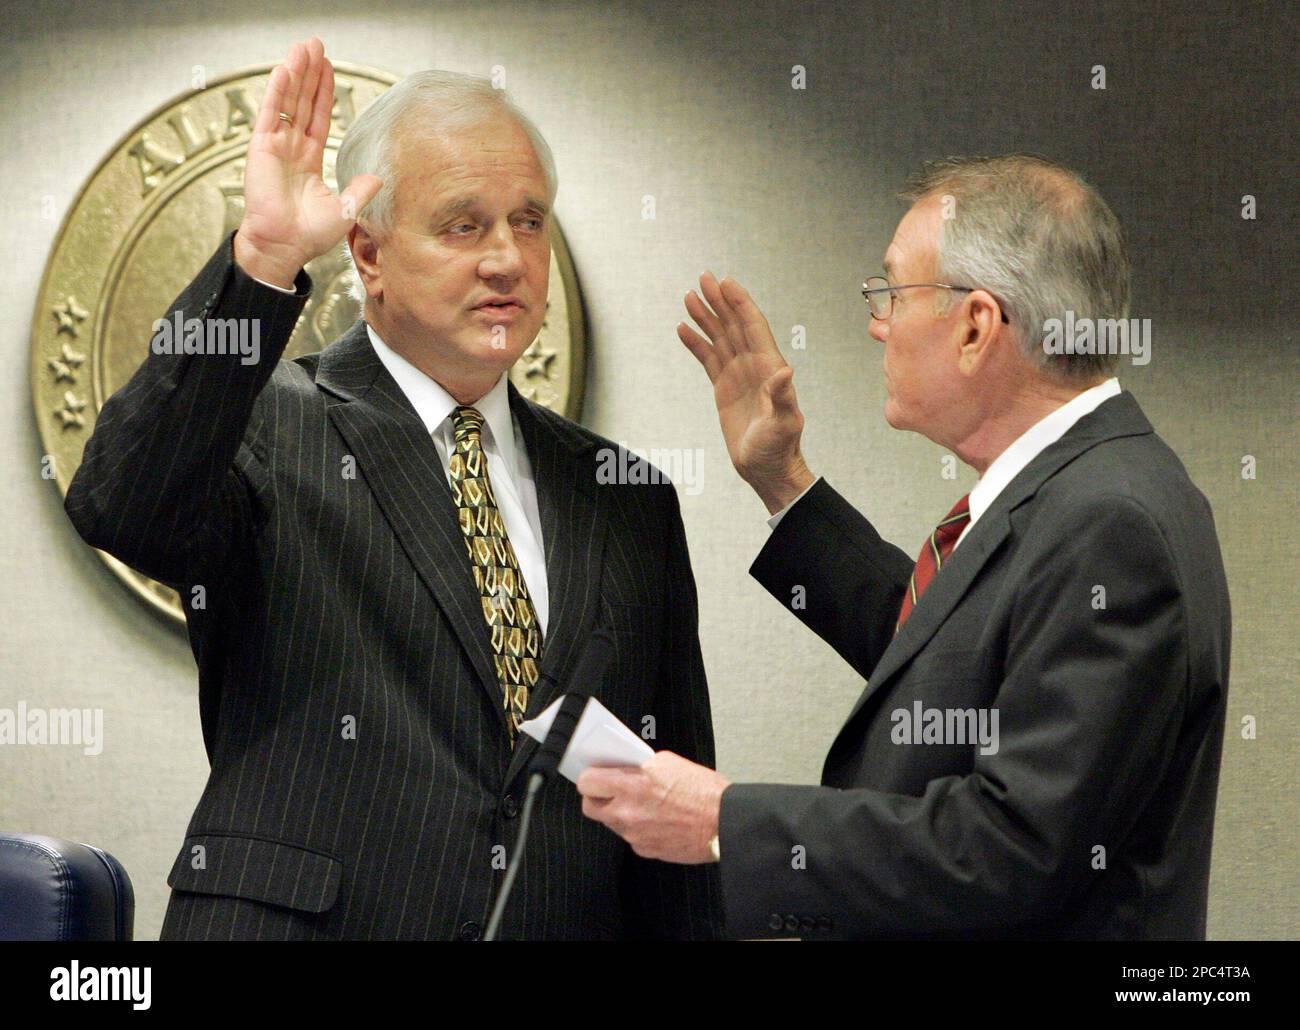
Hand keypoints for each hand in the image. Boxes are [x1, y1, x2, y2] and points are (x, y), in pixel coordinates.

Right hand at [233, 37, 382, 287]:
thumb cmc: (309, 235)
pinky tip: (284, 70)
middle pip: (303, 102)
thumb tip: (378, 177)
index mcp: (309, 160)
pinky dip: (277, 92)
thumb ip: (359, 190)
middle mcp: (292, 148)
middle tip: (316, 45)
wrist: (285, 246)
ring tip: (303, 48)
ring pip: (288, 102)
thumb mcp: (345, 210)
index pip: (318, 118)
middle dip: (311, 74)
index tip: (328, 68)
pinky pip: (271, 114)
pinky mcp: (262, 149)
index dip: (324, 93)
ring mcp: (276, 146)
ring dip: (296, 74)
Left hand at [577, 751, 730, 863]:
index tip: (596, 774)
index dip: (590, 777)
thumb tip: (626, 767)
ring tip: (639, 803)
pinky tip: (655, 819)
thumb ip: (640, 766)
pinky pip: (630, 837)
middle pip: (590, 807)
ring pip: (610, 823)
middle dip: (597, 797)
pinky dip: (637, 828)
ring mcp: (634, 835)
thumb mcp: (669, 763)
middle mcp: (627, 812)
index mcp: (632, 785)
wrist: (725, 823)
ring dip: (618, 812)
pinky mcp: (645, 850)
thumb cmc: (704, 791)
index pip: (587, 782)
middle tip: (609, 789)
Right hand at [678, 273, 814, 514]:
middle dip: (719, 301)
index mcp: (769, 368)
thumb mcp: (783, 424)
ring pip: (719, 337)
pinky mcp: (724, 388)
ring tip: (689, 296)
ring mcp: (738, 375)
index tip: (726, 283)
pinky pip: (708, 358)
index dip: (740, 304)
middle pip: (734, 325)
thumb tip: (785, 371)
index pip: (753, 327)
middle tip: (703, 278)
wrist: (766, 469)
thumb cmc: (779, 448)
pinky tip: (683, 329)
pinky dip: (696, 343)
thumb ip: (783, 397)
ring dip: (706, 316)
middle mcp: (754, 366)